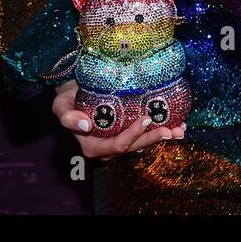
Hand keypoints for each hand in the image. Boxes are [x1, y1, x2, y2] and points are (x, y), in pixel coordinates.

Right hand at [52, 79, 185, 159]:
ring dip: (161, 137)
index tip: (146, 120)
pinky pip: (144, 136)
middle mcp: (107, 149)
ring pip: (142, 143)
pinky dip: (160, 131)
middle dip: (154, 139)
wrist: (73, 92)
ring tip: (179, 130)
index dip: (133, 135)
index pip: (116, 145)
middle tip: (171, 130)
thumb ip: (68, 117)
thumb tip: (85, 125)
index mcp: (92, 146)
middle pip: (134, 147)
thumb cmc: (66, 99)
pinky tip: (176, 126)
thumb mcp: (60, 106)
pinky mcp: (126, 133)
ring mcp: (118, 142)